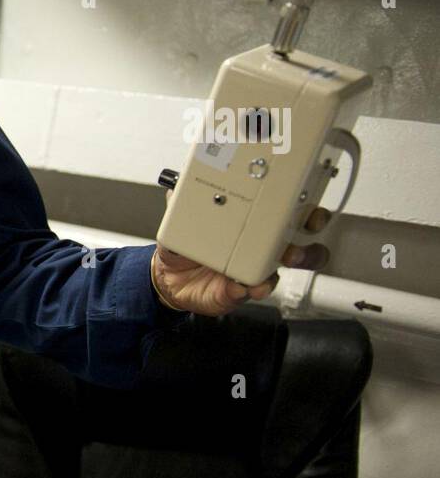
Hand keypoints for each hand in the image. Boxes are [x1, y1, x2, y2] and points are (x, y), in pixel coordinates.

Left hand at [152, 191, 332, 317]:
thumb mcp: (181, 219)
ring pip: (282, 275)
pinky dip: (247, 290)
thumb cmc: (187, 245)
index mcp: (255, 224)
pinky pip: (250, 292)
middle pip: (302, 249)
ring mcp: (253, 272)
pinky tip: (237, 286)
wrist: (170, 276)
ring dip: (277, 275)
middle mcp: (261, 250)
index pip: (291, 216)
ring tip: (267, 274)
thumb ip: (183, 201)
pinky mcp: (239, 292)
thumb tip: (178, 185)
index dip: (308, 212)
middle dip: (307, 249)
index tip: (305, 209)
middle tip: (292, 249)